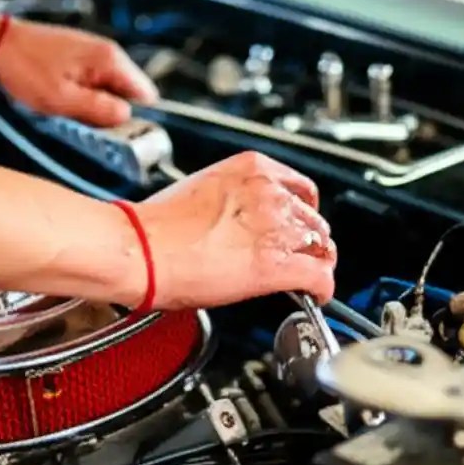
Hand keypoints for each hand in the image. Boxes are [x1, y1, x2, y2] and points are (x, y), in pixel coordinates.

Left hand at [0, 20, 157, 126]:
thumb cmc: (24, 68)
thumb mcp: (62, 99)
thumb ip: (99, 110)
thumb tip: (126, 118)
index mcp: (109, 59)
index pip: (145, 94)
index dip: (136, 117)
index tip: (120, 134)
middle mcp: (106, 53)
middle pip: (127, 95)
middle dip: (112, 114)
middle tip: (86, 125)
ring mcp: (91, 54)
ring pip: (108, 92)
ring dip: (93, 107)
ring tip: (67, 112)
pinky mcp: (77, 59)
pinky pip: (91, 85)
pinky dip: (81, 98)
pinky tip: (61, 101)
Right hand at [133, 152, 336, 308]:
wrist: (140, 250)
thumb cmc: (155, 227)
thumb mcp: (202, 189)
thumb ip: (235, 200)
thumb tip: (242, 222)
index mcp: (252, 168)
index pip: (301, 188)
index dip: (301, 213)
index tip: (296, 226)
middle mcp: (270, 192)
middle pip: (314, 218)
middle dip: (307, 240)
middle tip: (294, 257)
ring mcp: (276, 228)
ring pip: (322, 246)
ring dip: (316, 262)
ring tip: (305, 277)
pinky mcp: (276, 265)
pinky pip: (321, 277)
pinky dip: (323, 289)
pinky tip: (316, 296)